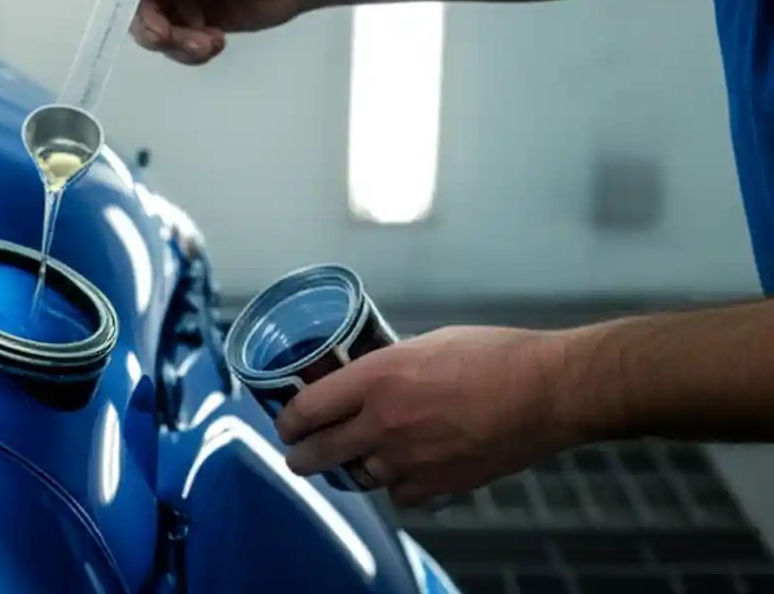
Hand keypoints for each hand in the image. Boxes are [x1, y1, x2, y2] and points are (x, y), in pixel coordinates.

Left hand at [274, 326, 580, 505]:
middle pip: (318, 453)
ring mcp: (410, 458)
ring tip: (353, 458)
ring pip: (358, 476)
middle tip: (299, 454)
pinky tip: (404, 469)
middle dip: (301, 456)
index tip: (287, 423)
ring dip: (352, 467)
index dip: (289, 420)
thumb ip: (390, 365)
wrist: (548, 390)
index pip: (307, 408)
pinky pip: (399, 494)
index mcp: (377, 377)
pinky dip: (397, 485)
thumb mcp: (428, 343)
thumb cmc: (496, 355)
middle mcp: (384, 422)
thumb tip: (368, 377)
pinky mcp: (439, 484)